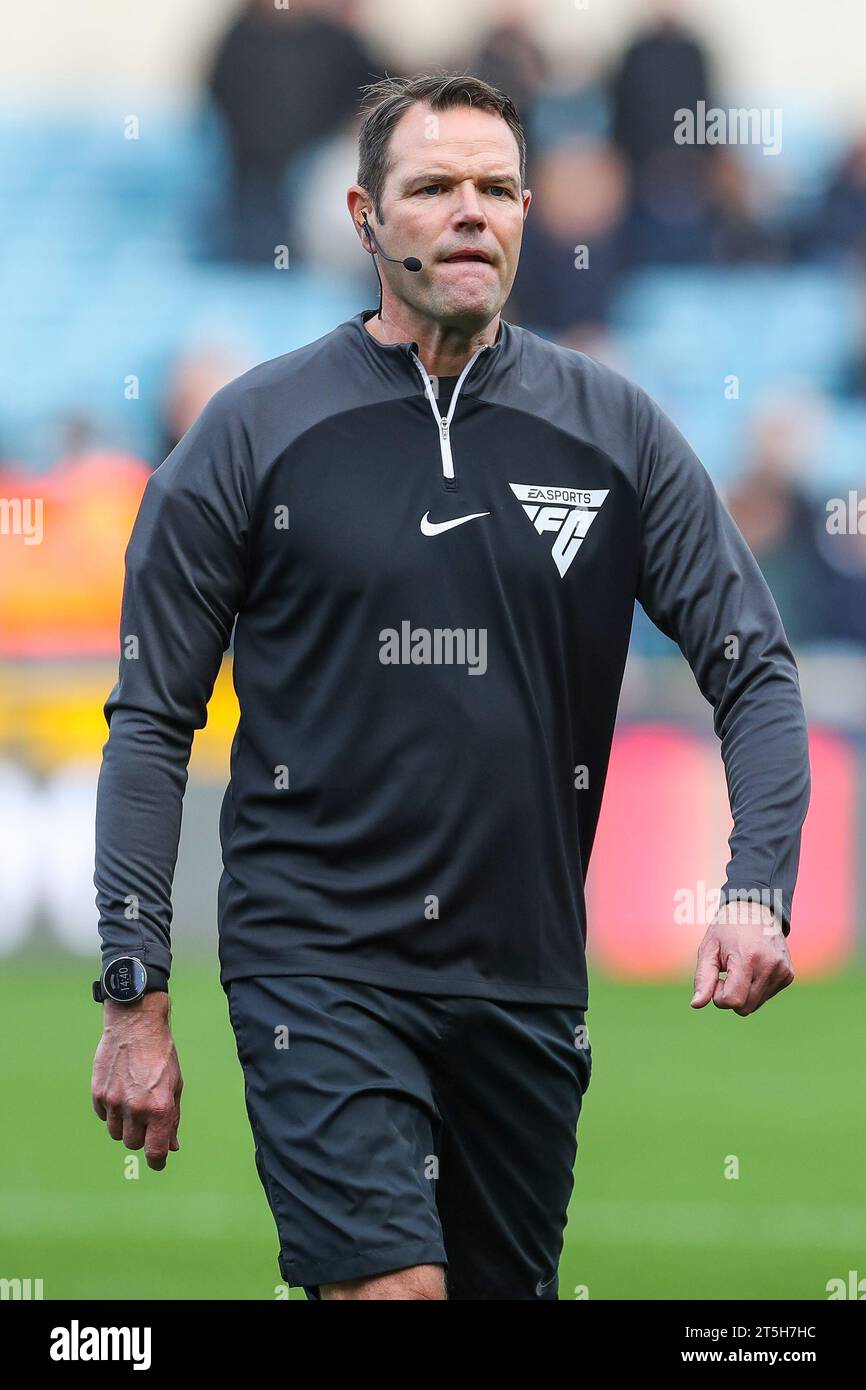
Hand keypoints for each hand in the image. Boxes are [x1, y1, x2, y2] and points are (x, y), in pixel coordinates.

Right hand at [91, 992, 182, 1169]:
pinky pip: (104, 1116)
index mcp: (160, 1108)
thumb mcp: (175, 1085)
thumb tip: (170, 1146)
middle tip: (147, 1118)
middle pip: (133, 1144)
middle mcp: (136, 1108)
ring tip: (134, 1101)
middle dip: (142, 1136)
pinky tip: (121, 1091)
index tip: (158, 1161)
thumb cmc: (161, 1054)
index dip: (157, 1161)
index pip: (155, 1151)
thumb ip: (172, 1118)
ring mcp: (114, 1102)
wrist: (135, 1025)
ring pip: (117, 1133)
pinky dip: (112, 1111)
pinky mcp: (98, 1093)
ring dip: (126, 1125)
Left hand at [690, 901, 794, 1015]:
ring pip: (755, 1005)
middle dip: (730, 996)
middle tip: (727, 973)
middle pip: (744, 1008)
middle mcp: (770, 966)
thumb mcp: (709, 948)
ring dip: (743, 993)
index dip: (719, 996)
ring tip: (741, 968)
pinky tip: (753, 969)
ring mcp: (783, 971)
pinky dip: (756, 989)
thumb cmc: (727, 929)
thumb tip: (696, 1004)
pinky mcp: (788, 975)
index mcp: (748, 958)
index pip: (733, 1001)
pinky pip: (766, 997)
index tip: (718, 978)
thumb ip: (703, 978)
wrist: (755, 909)